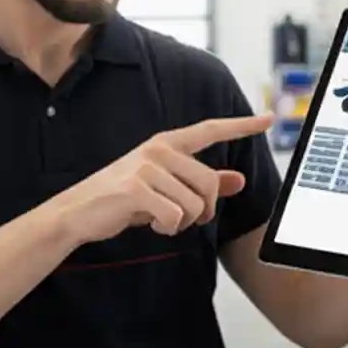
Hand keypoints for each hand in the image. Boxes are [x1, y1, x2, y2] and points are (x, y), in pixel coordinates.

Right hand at [46, 114, 274, 243]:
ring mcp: (146, 167)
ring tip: (160, 219)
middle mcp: (159, 149)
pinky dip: (168, 228)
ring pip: (194, 204)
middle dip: (205, 209)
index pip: (211, 130)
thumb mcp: (166, 187)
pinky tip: (150, 224)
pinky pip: (175, 217)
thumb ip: (202, 182)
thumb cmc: (124, 199)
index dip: (242, 125)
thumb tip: (239, 179)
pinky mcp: (136, 189)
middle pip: (209, 183)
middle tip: (187, 219)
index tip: (269, 118)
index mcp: (167, 144)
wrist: (77, 213)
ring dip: (183, 222)